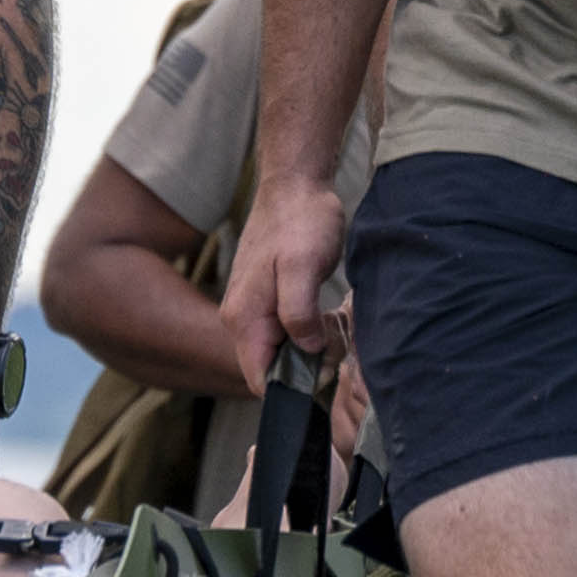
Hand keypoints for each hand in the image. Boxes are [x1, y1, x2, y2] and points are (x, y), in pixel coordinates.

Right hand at [220, 172, 353, 381]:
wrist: (295, 186)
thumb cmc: (301, 222)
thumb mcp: (304, 266)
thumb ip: (299, 312)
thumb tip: (307, 348)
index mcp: (244, 318)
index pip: (259, 379)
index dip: (292, 390)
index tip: (324, 377)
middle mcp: (239, 318)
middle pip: (269, 369)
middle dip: (304, 370)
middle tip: (336, 349)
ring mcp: (249, 309)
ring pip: (278, 352)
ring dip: (307, 351)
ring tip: (334, 330)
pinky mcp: (263, 300)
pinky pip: (282, 333)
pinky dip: (306, 333)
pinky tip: (326, 319)